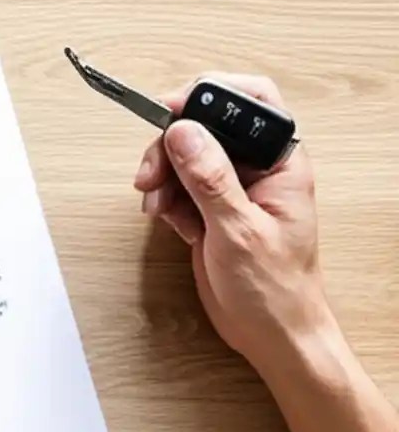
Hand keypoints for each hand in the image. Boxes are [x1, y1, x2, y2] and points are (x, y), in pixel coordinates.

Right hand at [133, 74, 331, 372]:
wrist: (272, 334)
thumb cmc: (276, 290)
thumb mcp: (239, 231)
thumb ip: (210, 178)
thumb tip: (183, 131)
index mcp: (281, 164)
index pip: (250, 101)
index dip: (206, 97)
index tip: (168, 113)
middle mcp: (258, 169)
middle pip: (205, 126)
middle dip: (170, 146)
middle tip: (150, 175)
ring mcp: (232, 188)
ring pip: (185, 156)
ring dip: (163, 177)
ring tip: (159, 208)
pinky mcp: (211, 208)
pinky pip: (178, 187)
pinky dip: (165, 201)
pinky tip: (173, 225)